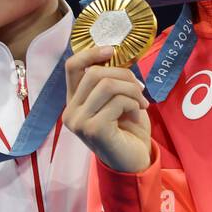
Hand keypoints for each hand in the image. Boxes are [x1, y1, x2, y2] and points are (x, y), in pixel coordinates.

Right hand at [62, 46, 152, 172]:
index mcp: (74, 101)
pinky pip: (117, 102)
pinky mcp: (93, 129)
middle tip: (140, 88)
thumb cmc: (127, 129)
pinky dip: (133, 104)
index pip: (72, 66)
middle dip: (124, 75)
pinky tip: (136, 114)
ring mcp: (79, 122)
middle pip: (94, 73)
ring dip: (132, 90)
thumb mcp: (118, 99)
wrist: (134, 161)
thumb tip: (117, 55)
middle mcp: (70, 111)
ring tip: (141, 102)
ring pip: (107, 85)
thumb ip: (111, 80)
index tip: (113, 50)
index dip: (92, 53)